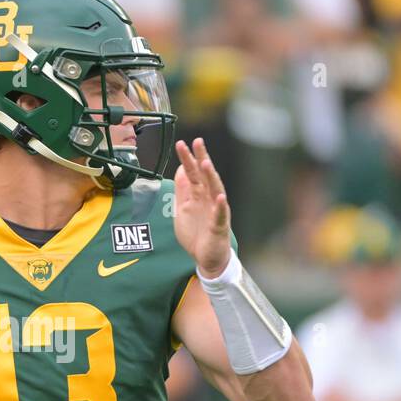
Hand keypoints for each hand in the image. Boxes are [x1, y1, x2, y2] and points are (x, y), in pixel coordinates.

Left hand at [172, 137, 233, 278]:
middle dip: (201, 159)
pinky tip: (220, 198)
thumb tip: (180, 169)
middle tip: (198, 142)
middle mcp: (208, 199)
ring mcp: (215, 211)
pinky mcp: (219, 227)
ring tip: (206, 163)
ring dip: (211, 177)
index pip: (193, 173)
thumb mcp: (183, 209)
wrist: (207, 258)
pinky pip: (220, 215)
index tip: (182, 143)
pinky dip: (220, 207)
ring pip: (215, 191)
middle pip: (205, 176)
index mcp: (198, 195)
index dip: (188, 159)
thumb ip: (182, 190)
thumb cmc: (196, 233)